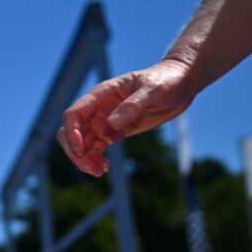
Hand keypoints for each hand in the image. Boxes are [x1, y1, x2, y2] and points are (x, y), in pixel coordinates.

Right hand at [57, 59, 195, 175]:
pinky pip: (96, 148)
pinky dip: (95, 159)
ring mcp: (105, 121)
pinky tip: (104, 167)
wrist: (180, 84)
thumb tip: (111, 124)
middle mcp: (98, 109)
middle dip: (76, 152)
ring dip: (85, 159)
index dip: (71, 133)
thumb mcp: (153, 90)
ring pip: (82, 143)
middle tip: (92, 168)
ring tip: (99, 171)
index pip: (73, 115)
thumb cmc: (166, 80)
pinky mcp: (114, 131)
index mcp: (101, 95)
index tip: (81, 150)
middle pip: (72, 132)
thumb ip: (132, 105)